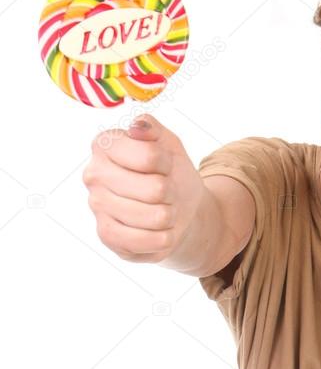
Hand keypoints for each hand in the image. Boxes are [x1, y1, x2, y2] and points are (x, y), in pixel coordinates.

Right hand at [83, 114, 206, 263]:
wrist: (179, 211)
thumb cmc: (171, 174)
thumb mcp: (168, 143)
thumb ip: (153, 128)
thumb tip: (137, 127)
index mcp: (105, 145)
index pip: (150, 156)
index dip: (167, 164)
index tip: (164, 165)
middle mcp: (94, 174)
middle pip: (156, 189)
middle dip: (170, 192)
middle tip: (165, 191)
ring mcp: (97, 206)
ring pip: (156, 216)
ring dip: (169, 216)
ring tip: (162, 209)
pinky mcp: (107, 236)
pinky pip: (148, 241)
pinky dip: (164, 238)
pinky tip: (157, 230)